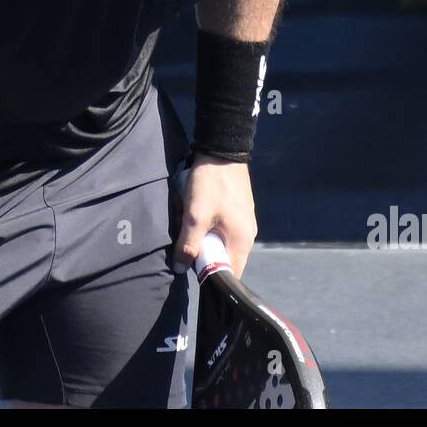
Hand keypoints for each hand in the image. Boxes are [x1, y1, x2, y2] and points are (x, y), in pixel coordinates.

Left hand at [170, 153, 257, 277]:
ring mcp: (243, 223)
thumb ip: (188, 244)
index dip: (209, 276)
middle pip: (221, 258)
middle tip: (184, 235)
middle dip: (200, 251)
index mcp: (242, 242)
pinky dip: (205, 224)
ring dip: (199, 235)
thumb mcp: (195, 215)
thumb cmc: (211, 185)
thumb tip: (180, 269)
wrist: (222, 150)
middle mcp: (247, 237)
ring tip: (186, 217)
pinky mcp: (237, 212)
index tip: (191, 269)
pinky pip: (219, 229)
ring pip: (217, 241)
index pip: (229, 274)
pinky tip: (193, 211)